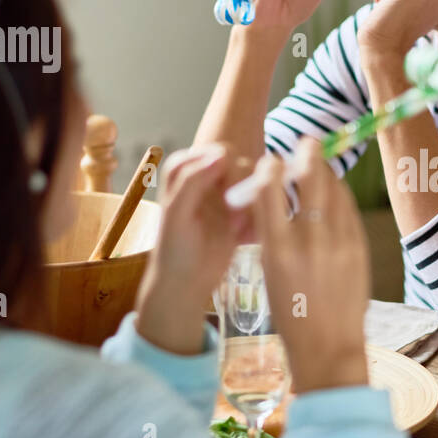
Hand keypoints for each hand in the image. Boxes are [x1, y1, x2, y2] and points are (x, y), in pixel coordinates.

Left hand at [137, 144, 252, 353]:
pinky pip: (262, 205)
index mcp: (185, 168)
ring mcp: (226, 195)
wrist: (186, 285)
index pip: (221, 152)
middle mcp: (207, 176)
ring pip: (257, 183)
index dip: (227, 174)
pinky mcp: (241, 214)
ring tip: (235, 231)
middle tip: (232, 220)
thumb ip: (194, 179)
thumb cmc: (174, 249)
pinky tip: (242, 237)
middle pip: (244, 165)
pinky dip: (256, 221)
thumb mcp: (177, 212)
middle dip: (242, 191)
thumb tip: (223, 154)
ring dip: (251, 207)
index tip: (221, 200)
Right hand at [248, 138, 369, 391]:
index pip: (270, 187)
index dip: (270, 166)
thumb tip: (271, 193)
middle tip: (307, 141)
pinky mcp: (359, 247)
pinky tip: (333, 191)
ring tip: (319, 161)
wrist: (328, 347)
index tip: (270, 160)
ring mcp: (339, 242)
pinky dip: (339, 194)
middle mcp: (309, 240)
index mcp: (276, 248)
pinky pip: (348, 208)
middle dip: (308, 153)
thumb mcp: (268, 272)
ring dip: (326, 170)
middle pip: (312, 177)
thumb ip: (270, 231)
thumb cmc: (289, 313)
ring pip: (335, 188)